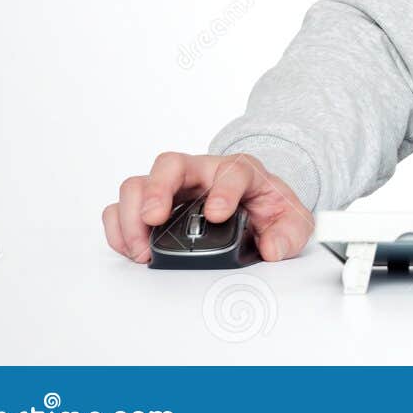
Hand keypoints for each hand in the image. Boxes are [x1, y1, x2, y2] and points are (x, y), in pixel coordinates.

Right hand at [102, 151, 313, 263]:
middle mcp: (201, 174)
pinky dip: (120, 228)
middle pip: (172, 164)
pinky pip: (122, 208)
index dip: (223, 190)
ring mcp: (173, 188)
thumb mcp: (292, 221)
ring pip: (139, 184)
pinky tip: (130, 248)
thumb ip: (290, 234)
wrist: (255, 207)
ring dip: (132, 214)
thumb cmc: (267, 209)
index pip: (232, 171)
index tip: (217, 214)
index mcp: (240, 172)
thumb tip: (273, 248)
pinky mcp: (151, 206)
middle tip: (155, 219)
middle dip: (158, 190)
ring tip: (140, 246)